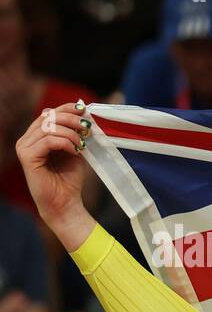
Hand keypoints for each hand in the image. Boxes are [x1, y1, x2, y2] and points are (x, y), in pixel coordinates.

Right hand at [14, 101, 93, 243]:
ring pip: (49, 127)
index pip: (49, 113)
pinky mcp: (27, 156)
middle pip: (48, 117)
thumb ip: (75, 134)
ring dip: (71, 134)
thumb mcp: (75, 151)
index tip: (84, 110)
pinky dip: (65, 143)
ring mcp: (24, 147)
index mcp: (36, 136)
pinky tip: (76, 152)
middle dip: (71, 119)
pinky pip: (48, 141)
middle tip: (87, 127)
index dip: (67, 108)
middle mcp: (27, 139)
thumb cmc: (69, 179)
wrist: (65, 203)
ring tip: (82, 145)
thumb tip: (83, 114)